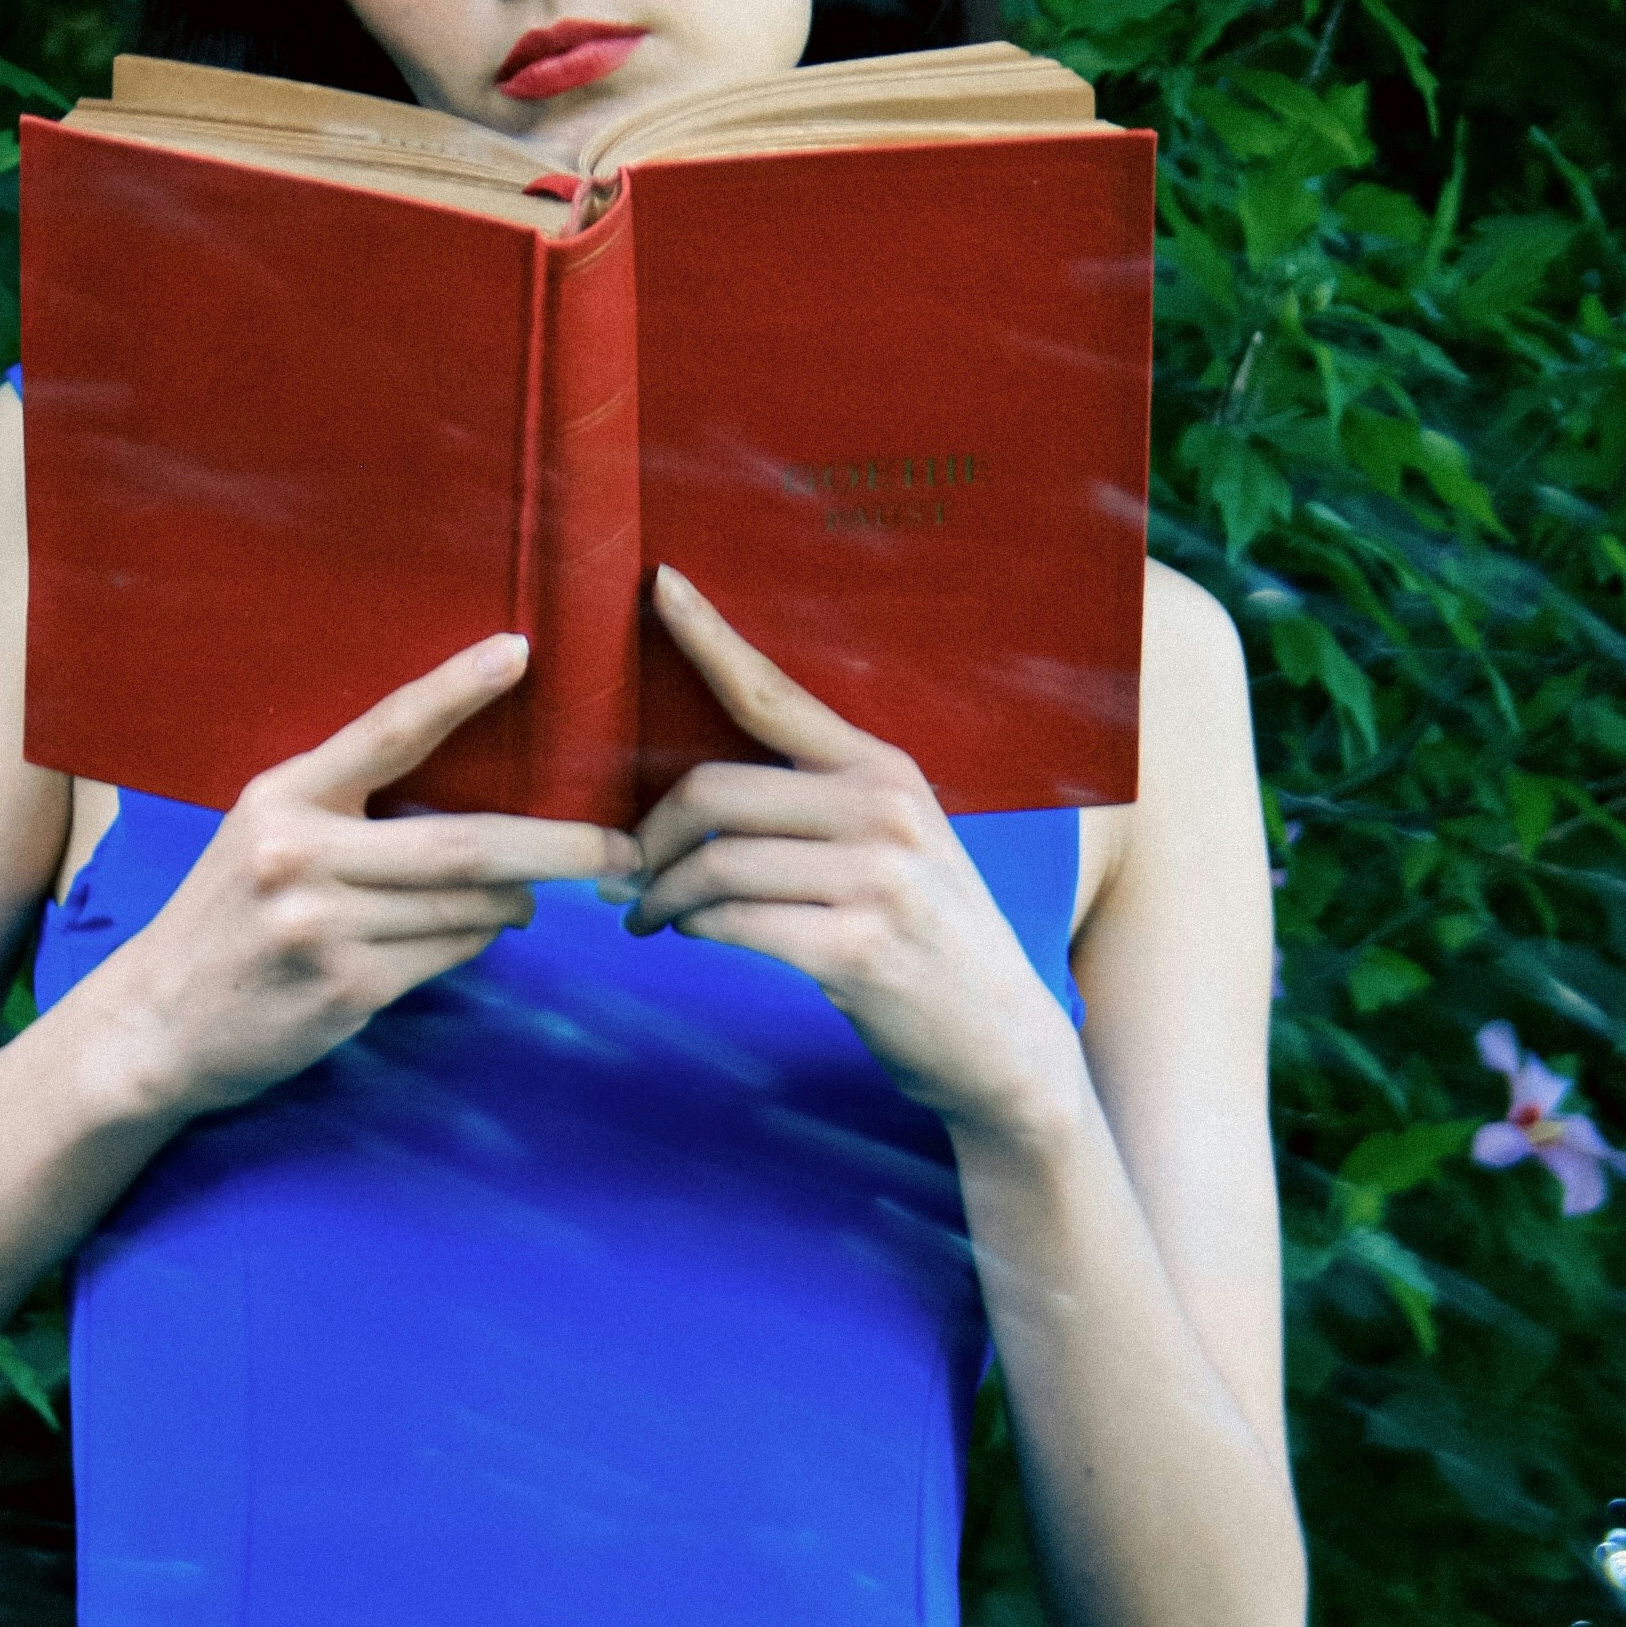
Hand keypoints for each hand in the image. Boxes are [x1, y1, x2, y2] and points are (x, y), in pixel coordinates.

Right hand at [87, 634, 639, 1127]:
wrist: (152, 1025)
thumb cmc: (228, 918)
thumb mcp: (266, 837)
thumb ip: (347, 808)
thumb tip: (476, 796)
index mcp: (282, 797)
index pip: (385, 730)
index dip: (456, 688)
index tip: (521, 650)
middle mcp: (300, 855)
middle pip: (464, 842)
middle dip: (560, 845)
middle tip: (619, 846)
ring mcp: (321, 927)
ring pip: (469, 906)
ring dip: (518, 901)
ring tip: (531, 895)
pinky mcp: (344, 989)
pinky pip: (450, 954)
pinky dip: (481, 939)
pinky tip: (480, 932)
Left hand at [628, 566, 1090, 1147]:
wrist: (1001, 1041)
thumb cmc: (925, 935)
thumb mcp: (894, 844)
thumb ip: (819, 802)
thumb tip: (696, 788)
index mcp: (885, 769)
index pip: (773, 692)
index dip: (707, 636)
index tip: (657, 585)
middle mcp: (884, 810)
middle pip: (712, 789)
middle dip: (648, 833)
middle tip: (623, 869)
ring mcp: (876, 880)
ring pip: (713, 864)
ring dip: (657, 893)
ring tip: (641, 913)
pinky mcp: (857, 950)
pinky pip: (732, 925)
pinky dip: (689, 930)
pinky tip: (681, 938)